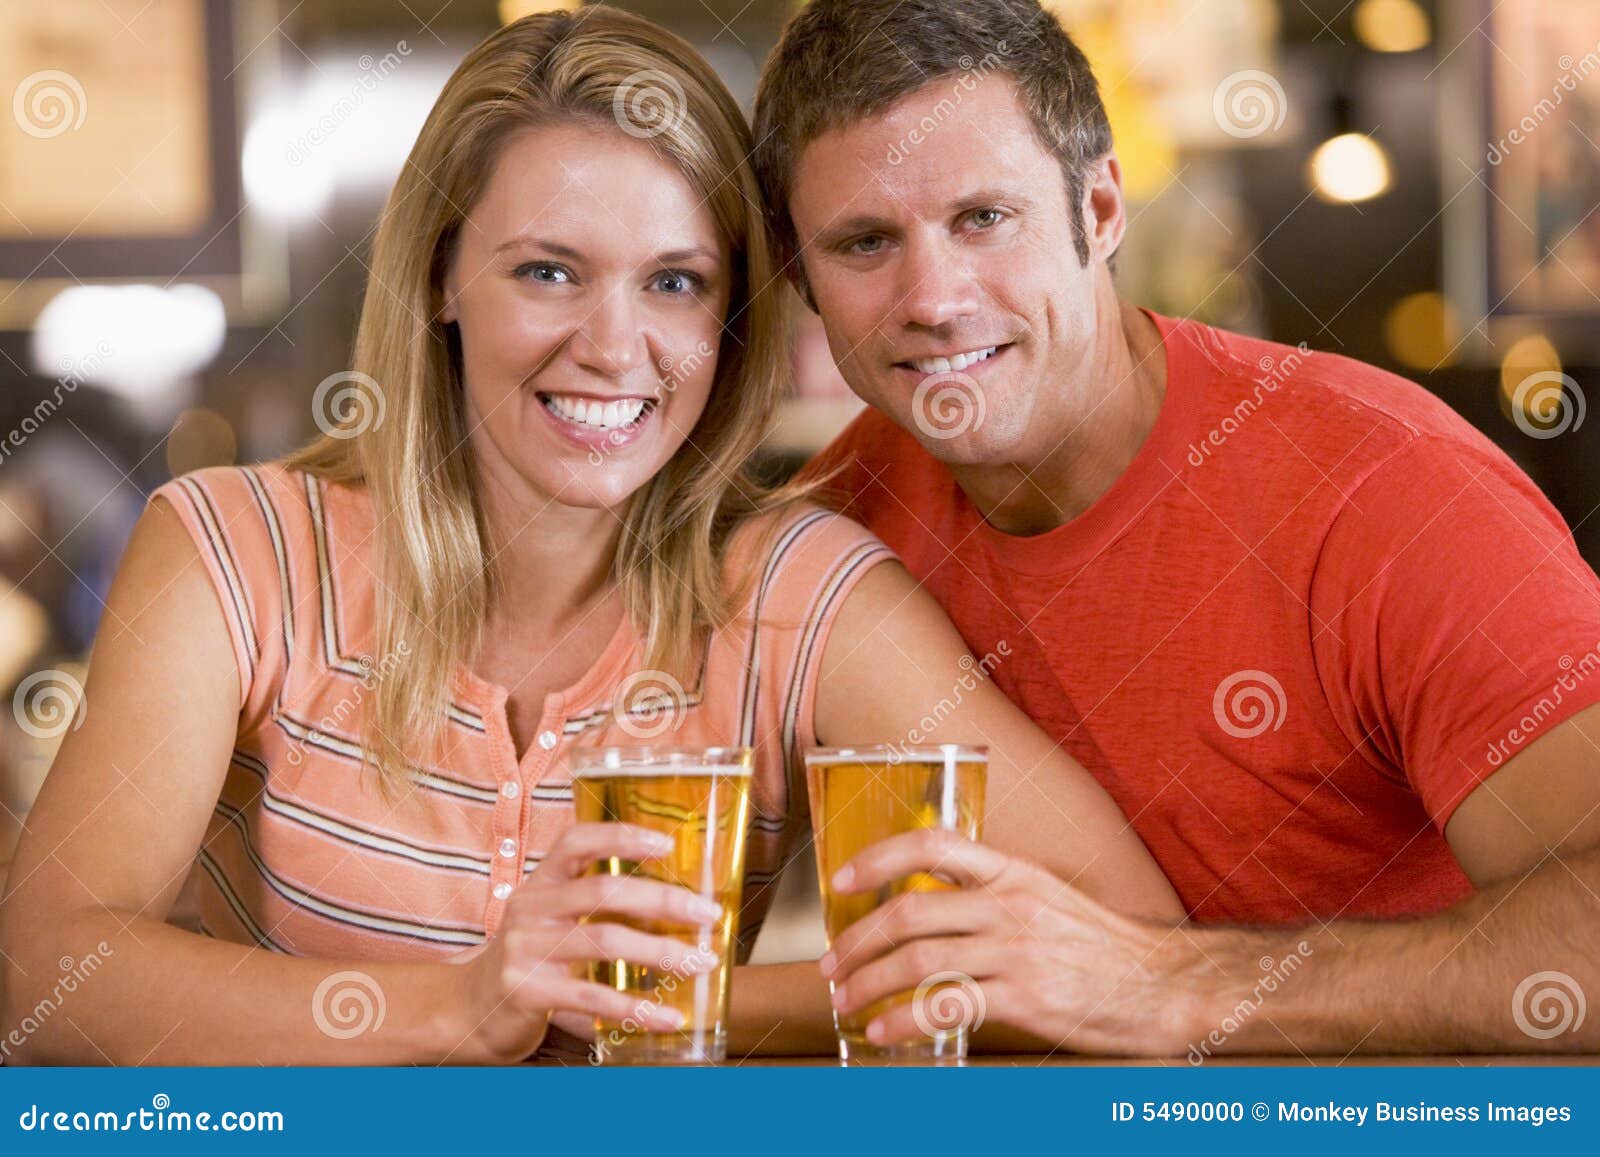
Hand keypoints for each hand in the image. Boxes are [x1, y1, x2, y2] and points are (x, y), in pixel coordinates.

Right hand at [453, 822, 720, 1063]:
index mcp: (541, 882)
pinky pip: (592, 997)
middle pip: (605, 890)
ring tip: (701, 962)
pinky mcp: (527, 991)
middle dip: (664, 899)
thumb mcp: (552, 919)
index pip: (577, 841)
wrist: (467, 1008)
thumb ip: (598, 908)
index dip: (621, 836)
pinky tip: (667, 1017)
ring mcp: (525, 948)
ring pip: (605, 940)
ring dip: (662, 951)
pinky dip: (636, 1008)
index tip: (667, 844)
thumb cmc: (530, 957)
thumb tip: (680, 910)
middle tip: (707, 913)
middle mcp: (531, 907)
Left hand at [819, 829, 1199, 1054]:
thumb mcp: (1046, 898)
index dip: (878, 858)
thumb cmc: (1102, 946)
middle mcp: (1009, 903)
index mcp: (1013, 872)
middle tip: (833, 962)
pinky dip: (904, 1019)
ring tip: (847, 998)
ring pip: (919, 959)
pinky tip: (884, 1029)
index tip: (843, 879)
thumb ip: (993, 896)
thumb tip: (932, 908)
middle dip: (859, 939)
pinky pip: (947, 1005)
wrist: (1162, 984)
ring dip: (870, 980)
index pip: (933, 846)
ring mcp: (1017, 950)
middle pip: (910, 911)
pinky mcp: (1026, 996)